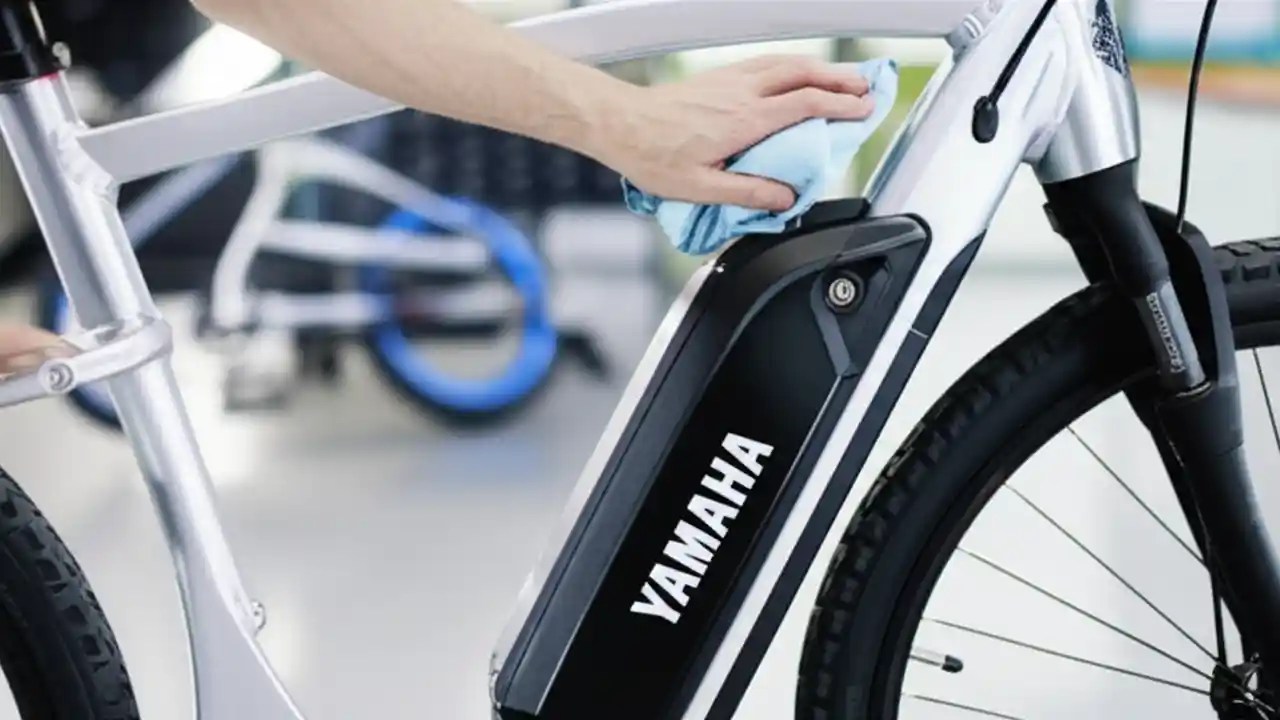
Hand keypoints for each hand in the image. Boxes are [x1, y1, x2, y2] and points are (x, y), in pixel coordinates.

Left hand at [592, 55, 875, 211]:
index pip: (805, 104)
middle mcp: (741, 93)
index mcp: (744, 120)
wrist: (619, 124)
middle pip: (804, 74)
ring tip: (843, 79)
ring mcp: (730, 80)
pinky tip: (797, 72)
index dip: (840, 105)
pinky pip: (766, 63)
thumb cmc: (652, 155)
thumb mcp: (701, 188)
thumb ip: (748, 193)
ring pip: (786, 63)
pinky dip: (792, 65)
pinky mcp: (718, 77)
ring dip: (820, 68)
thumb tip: (784, 198)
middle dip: (840, 80)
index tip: (863, 109)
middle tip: (867, 89)